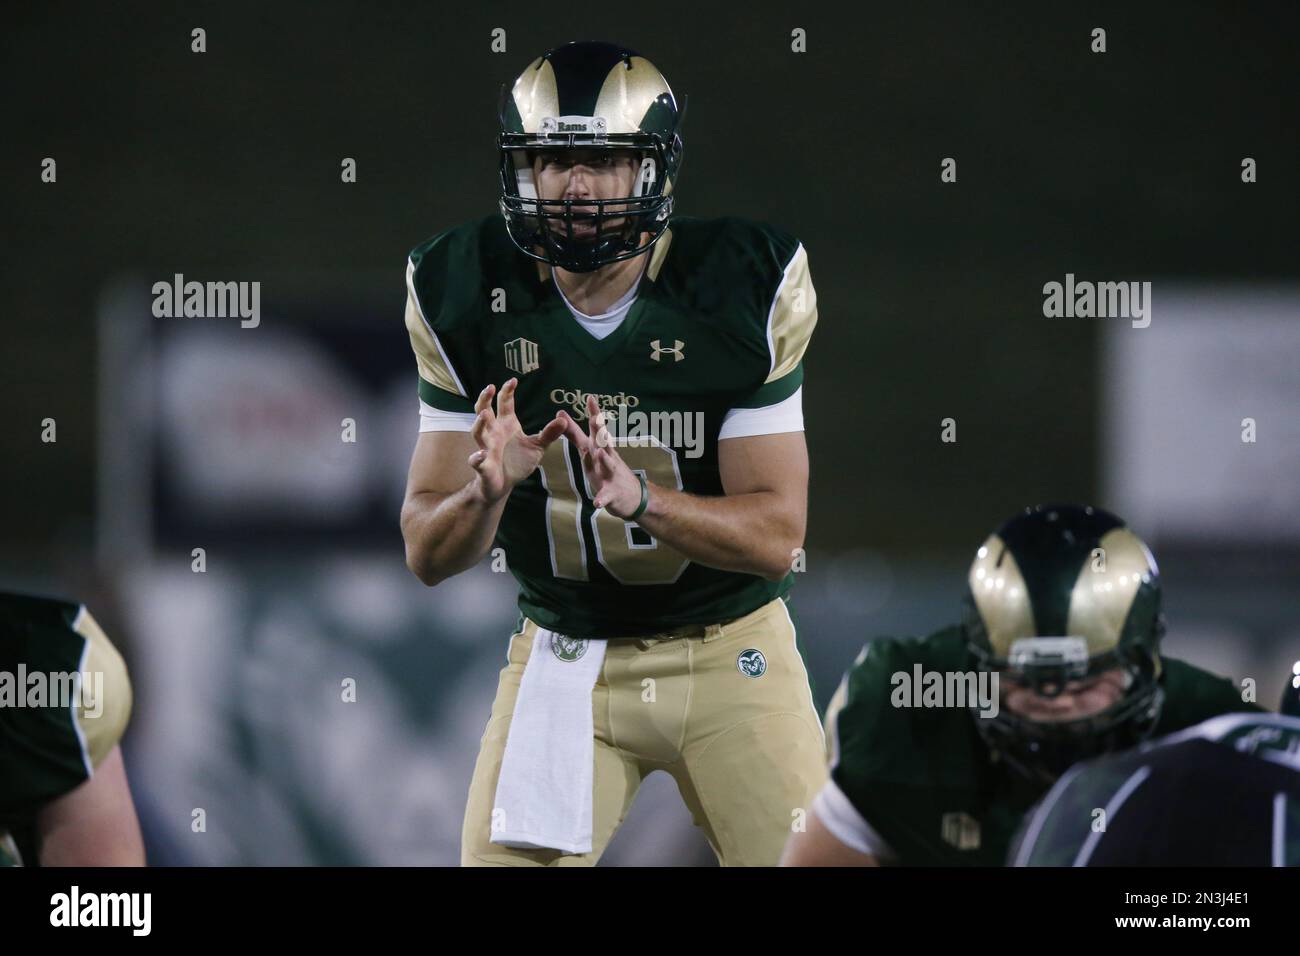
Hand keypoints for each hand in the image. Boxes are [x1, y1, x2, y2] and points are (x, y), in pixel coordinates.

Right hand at [468, 379, 566, 502]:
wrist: (504, 485)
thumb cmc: (518, 461)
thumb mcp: (537, 446)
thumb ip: (549, 434)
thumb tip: (563, 420)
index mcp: (506, 424)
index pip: (504, 404)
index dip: (507, 392)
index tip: (513, 380)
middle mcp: (493, 433)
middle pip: (484, 411)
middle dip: (485, 399)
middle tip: (489, 387)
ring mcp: (486, 448)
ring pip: (478, 432)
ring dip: (479, 423)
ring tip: (484, 414)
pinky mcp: (483, 466)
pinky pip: (477, 461)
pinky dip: (477, 458)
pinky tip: (480, 455)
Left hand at [558, 395, 645, 518]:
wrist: (633, 497)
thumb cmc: (607, 470)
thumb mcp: (590, 450)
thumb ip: (574, 434)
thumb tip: (559, 414)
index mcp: (599, 448)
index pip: (595, 429)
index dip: (594, 414)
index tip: (590, 398)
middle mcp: (607, 458)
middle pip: (604, 442)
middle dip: (600, 431)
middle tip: (596, 418)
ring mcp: (611, 475)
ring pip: (607, 466)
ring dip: (603, 460)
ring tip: (597, 453)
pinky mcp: (612, 493)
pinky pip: (606, 496)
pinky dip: (602, 499)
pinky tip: (597, 503)